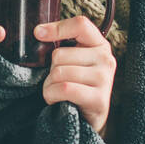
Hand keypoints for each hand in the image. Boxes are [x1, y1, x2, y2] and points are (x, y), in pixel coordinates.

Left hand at [36, 15, 116, 136]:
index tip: (38, 34)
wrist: (87, 118)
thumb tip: (39, 31)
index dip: (57, 28)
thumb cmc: (77, 86)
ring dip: (49, 85)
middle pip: (61, 54)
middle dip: (50, 70)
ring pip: (60, 72)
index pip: (80, 25)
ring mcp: (105, 79)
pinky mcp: (99, 99)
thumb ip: (64, 45)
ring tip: (58, 92)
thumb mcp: (74, 61)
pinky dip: (53, 95)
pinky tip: (57, 100)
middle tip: (57, 82)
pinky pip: (65, 88)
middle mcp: (106, 59)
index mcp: (100, 45)